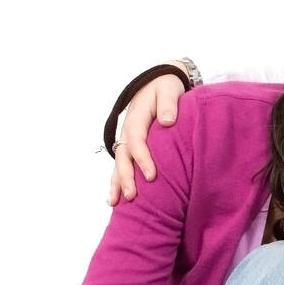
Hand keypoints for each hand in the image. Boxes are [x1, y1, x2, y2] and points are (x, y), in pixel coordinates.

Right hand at [107, 69, 186, 204]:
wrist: (159, 81)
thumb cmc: (166, 87)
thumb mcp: (169, 90)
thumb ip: (168, 104)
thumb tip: (166, 121)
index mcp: (137, 117)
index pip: (137, 140)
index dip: (143, 159)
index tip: (151, 176)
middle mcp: (128, 129)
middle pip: (123, 155)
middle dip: (126, 177)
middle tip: (132, 196)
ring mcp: (126, 138)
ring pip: (119, 162)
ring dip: (117, 182)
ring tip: (115, 203)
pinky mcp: (130, 145)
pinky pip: (122, 164)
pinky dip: (117, 180)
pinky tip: (115, 199)